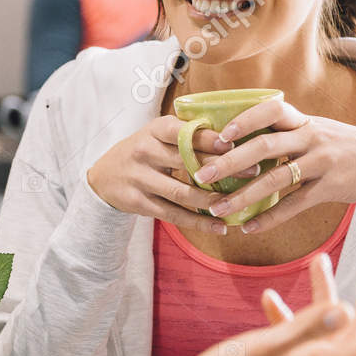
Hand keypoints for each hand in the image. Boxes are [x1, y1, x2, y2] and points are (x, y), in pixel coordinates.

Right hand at [86, 114, 237, 235]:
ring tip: (238, 204)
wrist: (103, 177)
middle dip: (221, 168)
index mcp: (155, 129)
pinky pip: (173, 214)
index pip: (186, 132)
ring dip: (212, 200)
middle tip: (252, 172)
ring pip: (182, 192)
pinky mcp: (138, 203)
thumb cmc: (145, 151)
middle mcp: (145, 151)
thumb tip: (237, 134)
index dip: (211, 139)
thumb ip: (189, 133)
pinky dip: (198, 222)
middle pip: (188, 161)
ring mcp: (140, 178)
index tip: (237, 144)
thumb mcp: (159, 134)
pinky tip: (219, 226)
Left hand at [186, 96, 355, 234]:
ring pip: (274, 178)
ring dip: (242, 195)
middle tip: (202, 174)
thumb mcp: (320, 131)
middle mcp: (312, 137)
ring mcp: (322, 162)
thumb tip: (246, 140)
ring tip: (217, 208)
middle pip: (264, 145)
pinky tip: (249, 227)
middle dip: (228, 161)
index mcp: (305, 121)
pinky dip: (269, 218)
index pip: (270, 108)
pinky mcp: (330, 188)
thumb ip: (288, 133)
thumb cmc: (348, 148)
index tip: (217, 134)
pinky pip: (294, 205)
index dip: (243, 119)